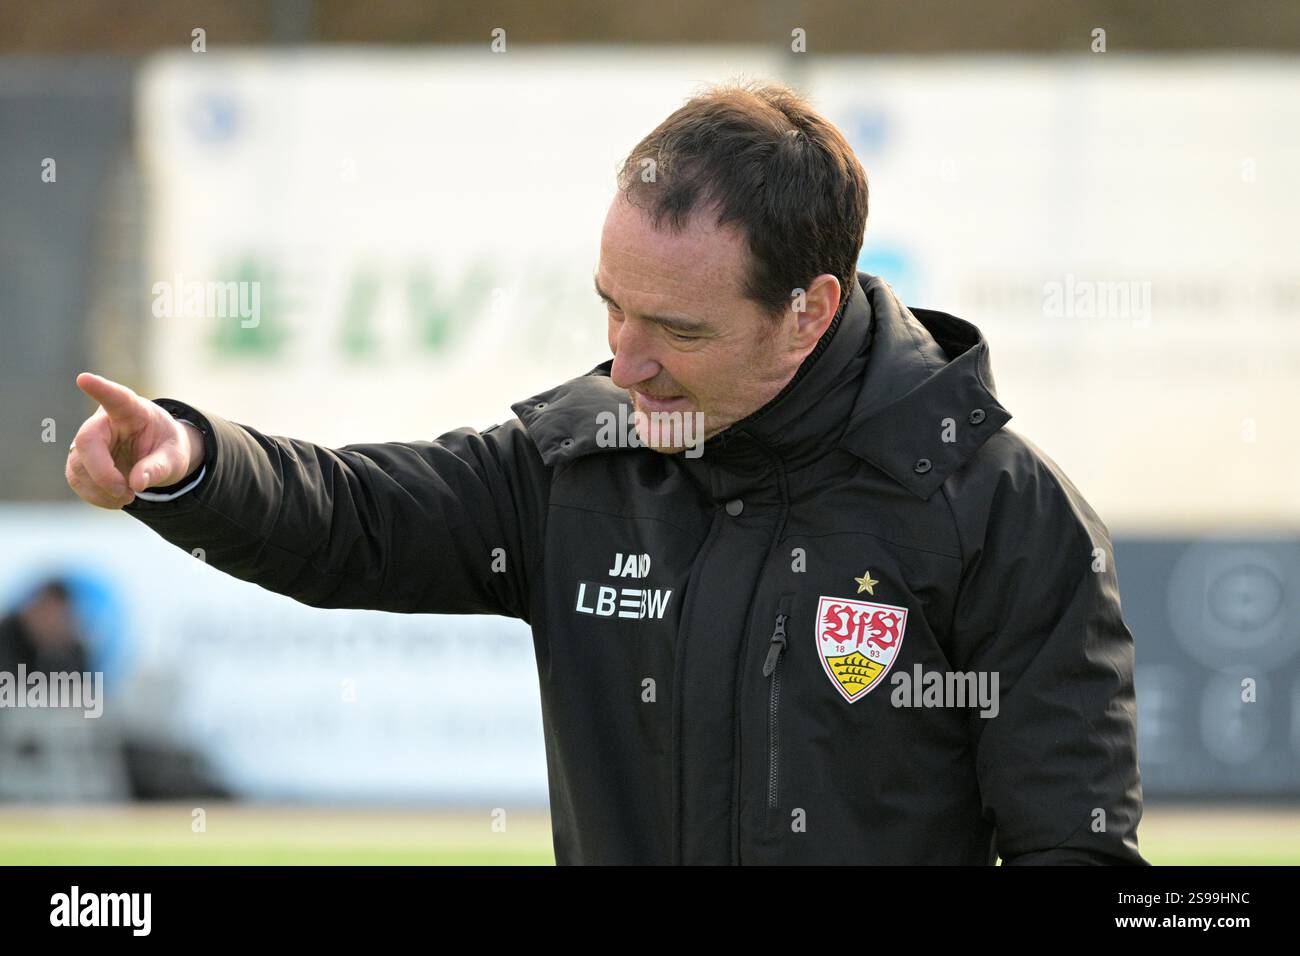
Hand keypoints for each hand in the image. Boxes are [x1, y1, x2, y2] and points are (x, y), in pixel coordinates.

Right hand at [66, 373, 204, 509]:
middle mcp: (104, 421)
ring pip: (78, 465)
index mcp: (132, 410)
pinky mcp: (80, 460)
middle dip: (103, 473)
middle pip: (87, 441)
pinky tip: (115, 498)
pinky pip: (76, 480)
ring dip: (101, 489)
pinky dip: (96, 496)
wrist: (158, 455)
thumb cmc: (167, 448)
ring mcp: (88, 440)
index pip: (115, 398)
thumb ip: (159, 467)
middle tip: (128, 493)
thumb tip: (137, 483)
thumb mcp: (176, 457)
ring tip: (128, 497)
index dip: (100, 389)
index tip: (84, 379)